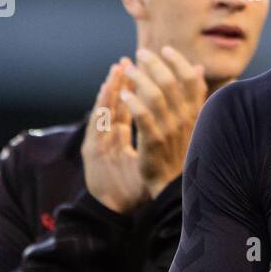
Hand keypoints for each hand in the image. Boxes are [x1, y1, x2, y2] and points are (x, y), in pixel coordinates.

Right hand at [82, 63, 145, 213]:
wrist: (116, 209)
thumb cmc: (136, 184)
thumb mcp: (151, 157)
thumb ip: (158, 137)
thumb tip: (179, 122)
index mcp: (121, 138)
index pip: (128, 108)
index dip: (134, 90)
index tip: (146, 72)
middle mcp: (109, 138)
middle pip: (114, 105)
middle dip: (121, 82)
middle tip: (128, 62)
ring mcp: (99, 143)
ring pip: (104, 110)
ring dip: (109, 90)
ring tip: (116, 71)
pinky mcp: (91, 152)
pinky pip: (96, 126)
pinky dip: (101, 108)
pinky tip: (105, 96)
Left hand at [120, 47, 207, 199]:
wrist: (174, 186)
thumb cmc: (183, 151)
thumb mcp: (194, 121)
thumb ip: (195, 95)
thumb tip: (199, 68)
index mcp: (196, 113)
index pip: (192, 80)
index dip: (179, 62)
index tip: (166, 50)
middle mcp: (185, 119)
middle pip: (171, 82)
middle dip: (155, 64)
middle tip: (140, 54)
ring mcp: (170, 130)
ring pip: (155, 95)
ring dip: (140, 79)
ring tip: (128, 70)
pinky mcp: (153, 141)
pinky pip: (143, 116)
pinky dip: (133, 102)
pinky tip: (123, 94)